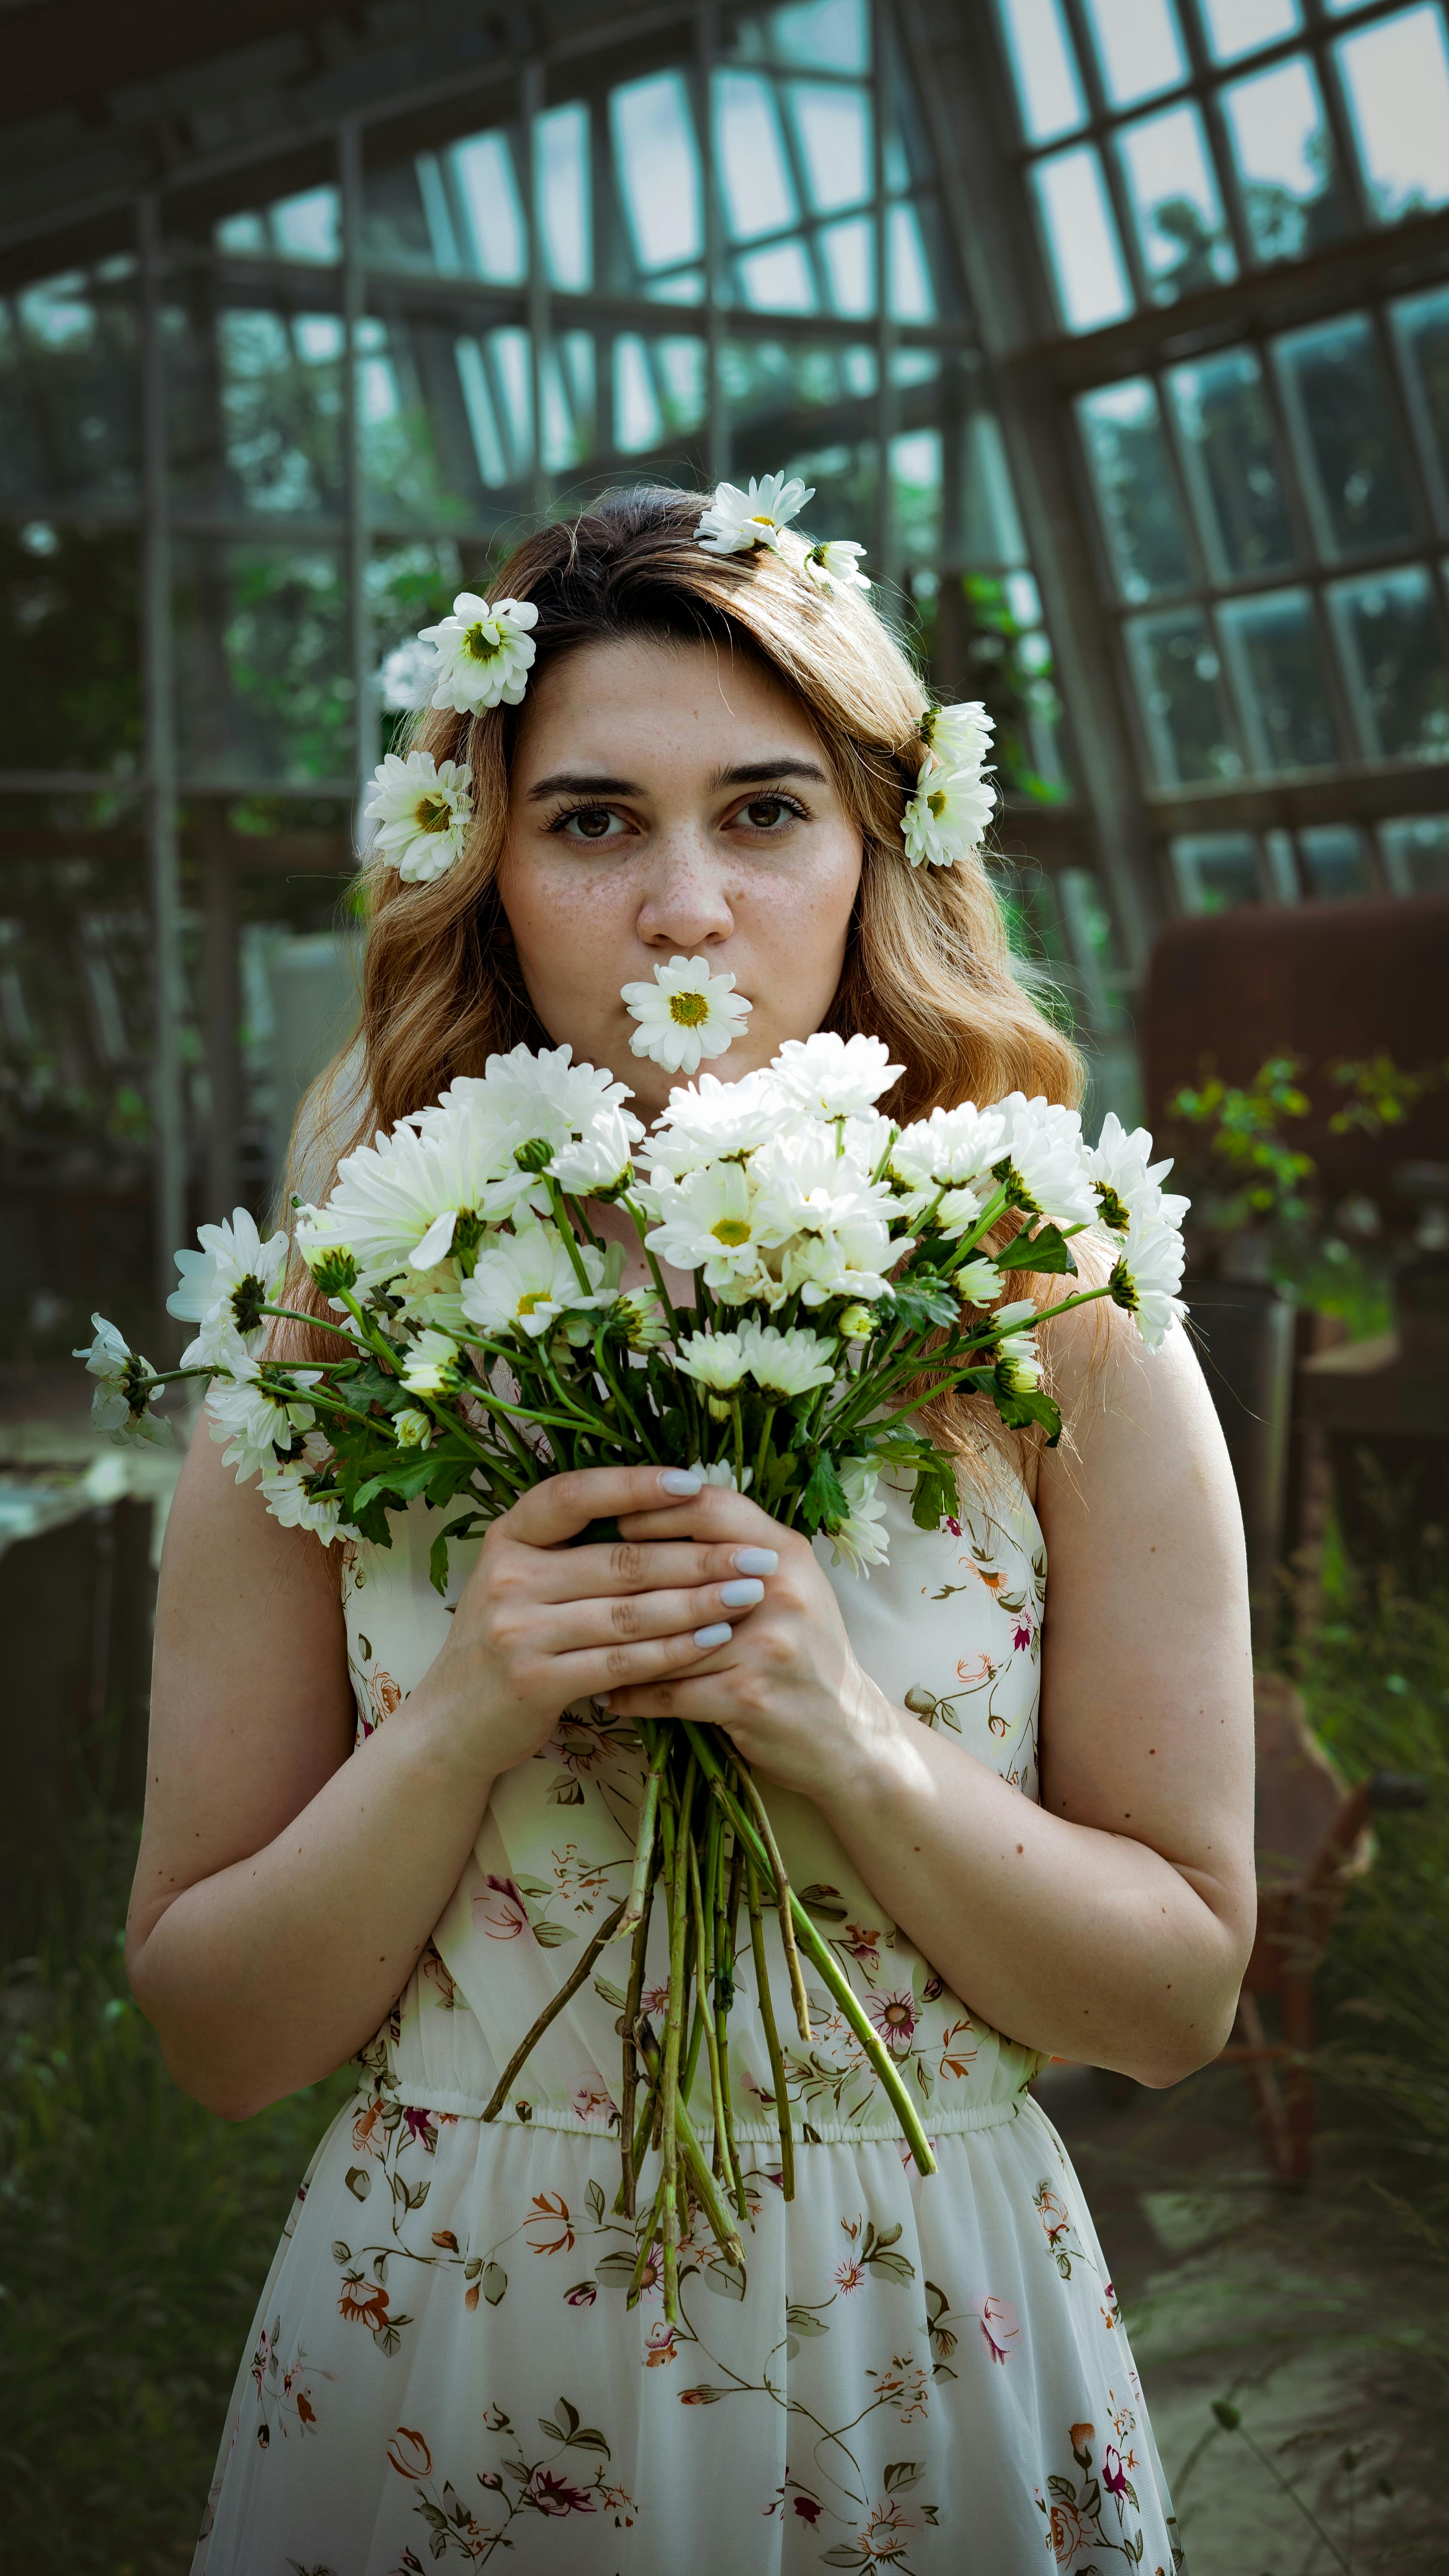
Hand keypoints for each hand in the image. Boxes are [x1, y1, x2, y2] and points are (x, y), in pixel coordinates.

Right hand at [413, 1464, 780, 1778]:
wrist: (451, 1724)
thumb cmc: (508, 1642)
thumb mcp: (522, 1581)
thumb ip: (573, 1548)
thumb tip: (668, 1509)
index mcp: (508, 1538)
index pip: (574, 1494)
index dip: (634, 1484)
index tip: (694, 1482)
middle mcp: (508, 1578)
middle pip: (620, 1559)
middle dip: (698, 1554)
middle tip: (757, 1554)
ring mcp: (519, 1631)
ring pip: (628, 1612)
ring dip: (698, 1603)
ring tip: (750, 1594)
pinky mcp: (537, 1682)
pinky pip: (621, 1662)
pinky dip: (673, 1651)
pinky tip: (714, 1639)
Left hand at [597, 1482, 899, 1803]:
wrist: (846, 1735)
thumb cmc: (805, 1654)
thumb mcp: (788, 1587)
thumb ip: (737, 1552)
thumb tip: (661, 1513)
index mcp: (785, 1553)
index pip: (712, 1506)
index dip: (654, 1507)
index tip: (610, 1519)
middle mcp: (779, 1590)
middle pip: (679, 1566)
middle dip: (622, 1576)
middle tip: (575, 1580)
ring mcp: (765, 1645)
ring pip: (664, 1634)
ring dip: (615, 1643)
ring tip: (575, 1640)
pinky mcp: (746, 1696)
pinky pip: (668, 1691)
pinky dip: (632, 1695)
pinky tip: (606, 1696)